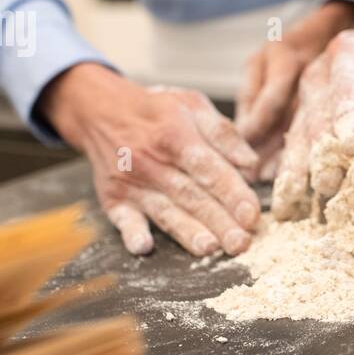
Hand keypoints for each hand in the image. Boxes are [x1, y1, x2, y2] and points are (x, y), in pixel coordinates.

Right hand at [39, 63, 260, 256]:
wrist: (101, 111)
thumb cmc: (157, 111)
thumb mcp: (193, 105)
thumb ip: (224, 133)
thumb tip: (252, 164)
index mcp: (175, 136)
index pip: (208, 169)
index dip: (232, 193)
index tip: (252, 214)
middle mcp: (151, 162)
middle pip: (190, 196)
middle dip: (218, 222)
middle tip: (241, 243)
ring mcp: (131, 184)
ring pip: (164, 212)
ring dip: (187, 233)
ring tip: (210, 249)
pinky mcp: (114, 199)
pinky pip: (122, 219)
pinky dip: (132, 233)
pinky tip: (144, 247)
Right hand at [271, 28, 353, 218]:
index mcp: (352, 52)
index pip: (349, 86)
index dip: (349, 115)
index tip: (350, 144)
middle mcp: (320, 74)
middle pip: (318, 116)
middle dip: (321, 152)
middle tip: (328, 183)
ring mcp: (304, 99)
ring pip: (298, 136)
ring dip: (297, 169)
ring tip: (293, 200)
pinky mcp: (298, 120)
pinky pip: (291, 150)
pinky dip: (289, 175)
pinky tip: (285, 202)